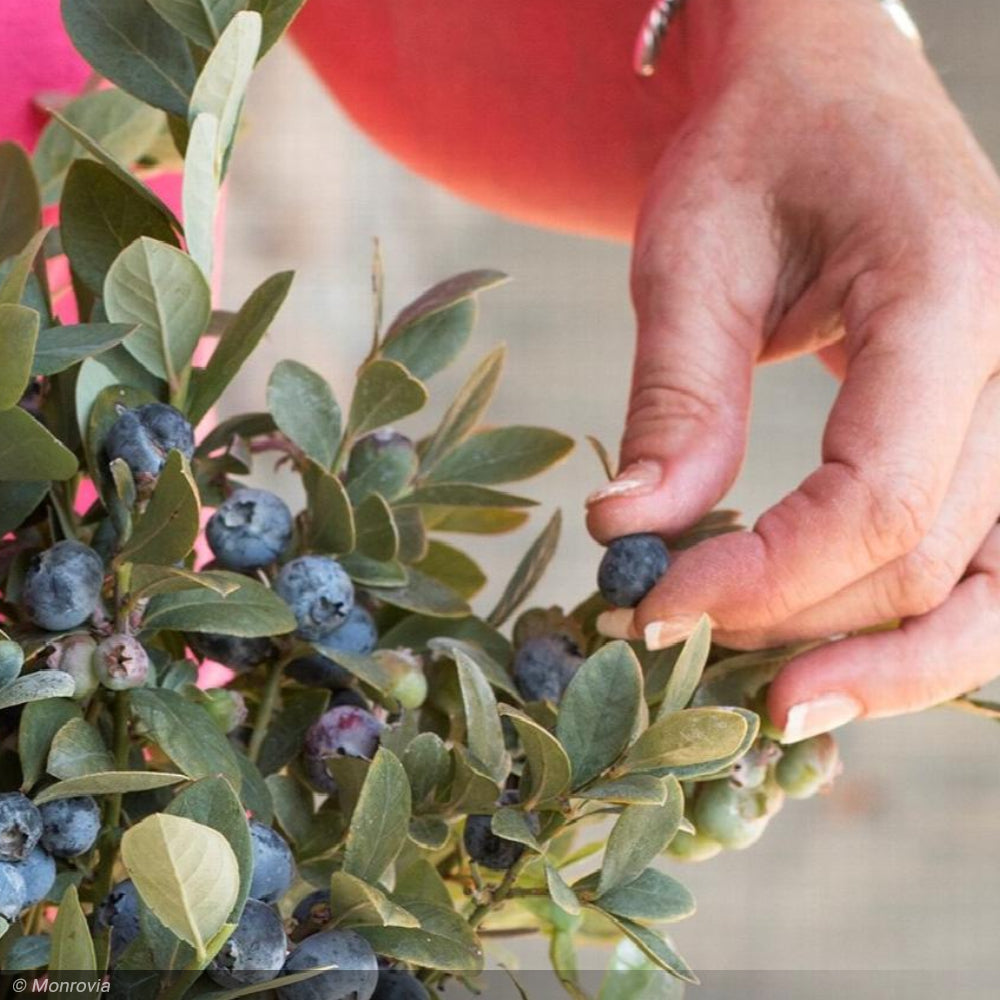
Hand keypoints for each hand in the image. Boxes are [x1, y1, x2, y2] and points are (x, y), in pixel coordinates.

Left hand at [586, 0, 999, 741]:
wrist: (823, 94)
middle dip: (797, 626)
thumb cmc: (758, 147)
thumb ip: (676, 397)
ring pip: (991, 589)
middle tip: (678, 653)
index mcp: (953, 290)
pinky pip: (984, 563)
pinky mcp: (989, 427)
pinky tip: (829, 655)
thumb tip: (630, 530)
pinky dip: (912, 626)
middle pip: (929, 556)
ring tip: (773, 703)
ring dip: (881, 663)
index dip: (765, 579)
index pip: (876, 494)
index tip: (652, 610)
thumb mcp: (691, 252)